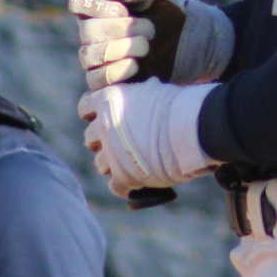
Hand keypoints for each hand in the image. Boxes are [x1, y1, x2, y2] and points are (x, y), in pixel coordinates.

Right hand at [69, 0, 231, 88]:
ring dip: (121, 49)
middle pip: (86, 32)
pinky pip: (97, 79)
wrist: (195, 46)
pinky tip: (139, 64)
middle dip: (119, 29)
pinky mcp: (108, 82)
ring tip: (147, 46)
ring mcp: (99, 59)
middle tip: (149, 28)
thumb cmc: (172, 14)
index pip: (78, 1)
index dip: (94, 6)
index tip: (122, 8)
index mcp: (102, 6)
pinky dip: (118, 70)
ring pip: (89, 56)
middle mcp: (94, 32)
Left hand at [77, 79, 218, 198]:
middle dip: (103, 141)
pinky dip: (125, 185)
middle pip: (90, 138)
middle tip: (120, 144)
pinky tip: (138, 181)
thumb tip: (146, 91)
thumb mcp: (154, 90)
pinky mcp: (123, 177)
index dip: (94, 114)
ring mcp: (111, 153)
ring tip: (132, 163)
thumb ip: (140, 94)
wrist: (191, 129)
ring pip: (100, 164)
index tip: (105, 118)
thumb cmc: (178, 105)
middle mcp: (104, 127)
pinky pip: (115, 186)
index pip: (85, 107)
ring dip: (113, 164)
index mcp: (109, 101)